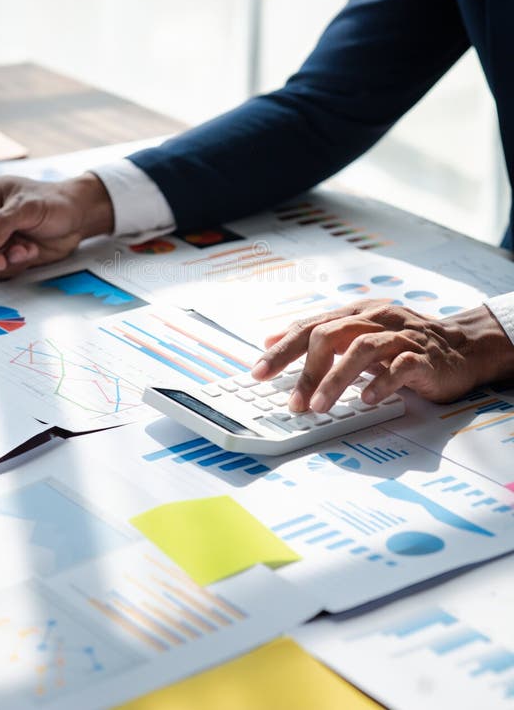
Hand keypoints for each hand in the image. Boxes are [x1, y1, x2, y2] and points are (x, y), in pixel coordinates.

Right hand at [0, 173, 113, 278]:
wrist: (78, 216)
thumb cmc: (53, 201)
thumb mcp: (27, 207)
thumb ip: (1, 225)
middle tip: (2, 261)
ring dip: (4, 261)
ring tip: (26, 250)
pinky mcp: (6, 254)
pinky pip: (1, 269)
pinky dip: (15, 264)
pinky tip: (31, 251)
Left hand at [251, 299, 513, 412]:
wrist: (463, 347)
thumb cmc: (404, 343)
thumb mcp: (358, 334)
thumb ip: (320, 336)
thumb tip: (272, 339)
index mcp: (356, 313)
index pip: (311, 326)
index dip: (282, 349)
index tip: (258, 373)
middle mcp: (375, 319)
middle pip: (330, 334)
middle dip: (306, 370)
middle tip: (292, 402)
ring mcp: (401, 336)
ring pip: (362, 349)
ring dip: (336, 379)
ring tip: (319, 406)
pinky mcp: (425, 357)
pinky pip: (400, 367)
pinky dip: (380, 383)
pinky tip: (366, 400)